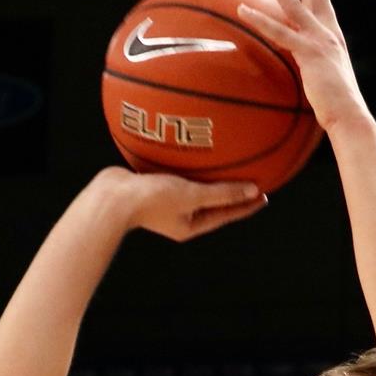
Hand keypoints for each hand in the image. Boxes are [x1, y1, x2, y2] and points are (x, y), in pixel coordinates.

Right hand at [91, 168, 264, 242]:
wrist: (110, 197)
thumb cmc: (150, 199)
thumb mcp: (192, 195)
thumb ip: (223, 192)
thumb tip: (255, 190)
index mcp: (190, 225)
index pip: (226, 214)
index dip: (246, 205)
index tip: (264, 195)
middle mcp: (179, 216)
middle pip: (212, 202)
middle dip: (231, 191)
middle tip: (251, 180)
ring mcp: (165, 202)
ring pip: (194, 188)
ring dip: (209, 177)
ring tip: (224, 164)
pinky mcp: (152, 187)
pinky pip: (177, 175)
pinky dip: (187, 165)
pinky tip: (190, 150)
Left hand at [237, 0, 369, 133]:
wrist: (349, 115)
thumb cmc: (338, 105)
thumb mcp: (328, 79)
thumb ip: (318, 67)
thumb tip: (311, 69)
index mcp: (334, 39)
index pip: (322, 7)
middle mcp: (328, 34)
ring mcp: (319, 40)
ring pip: (293, 4)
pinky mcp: (309, 52)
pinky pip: (279, 32)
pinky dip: (260, 20)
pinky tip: (243, 10)